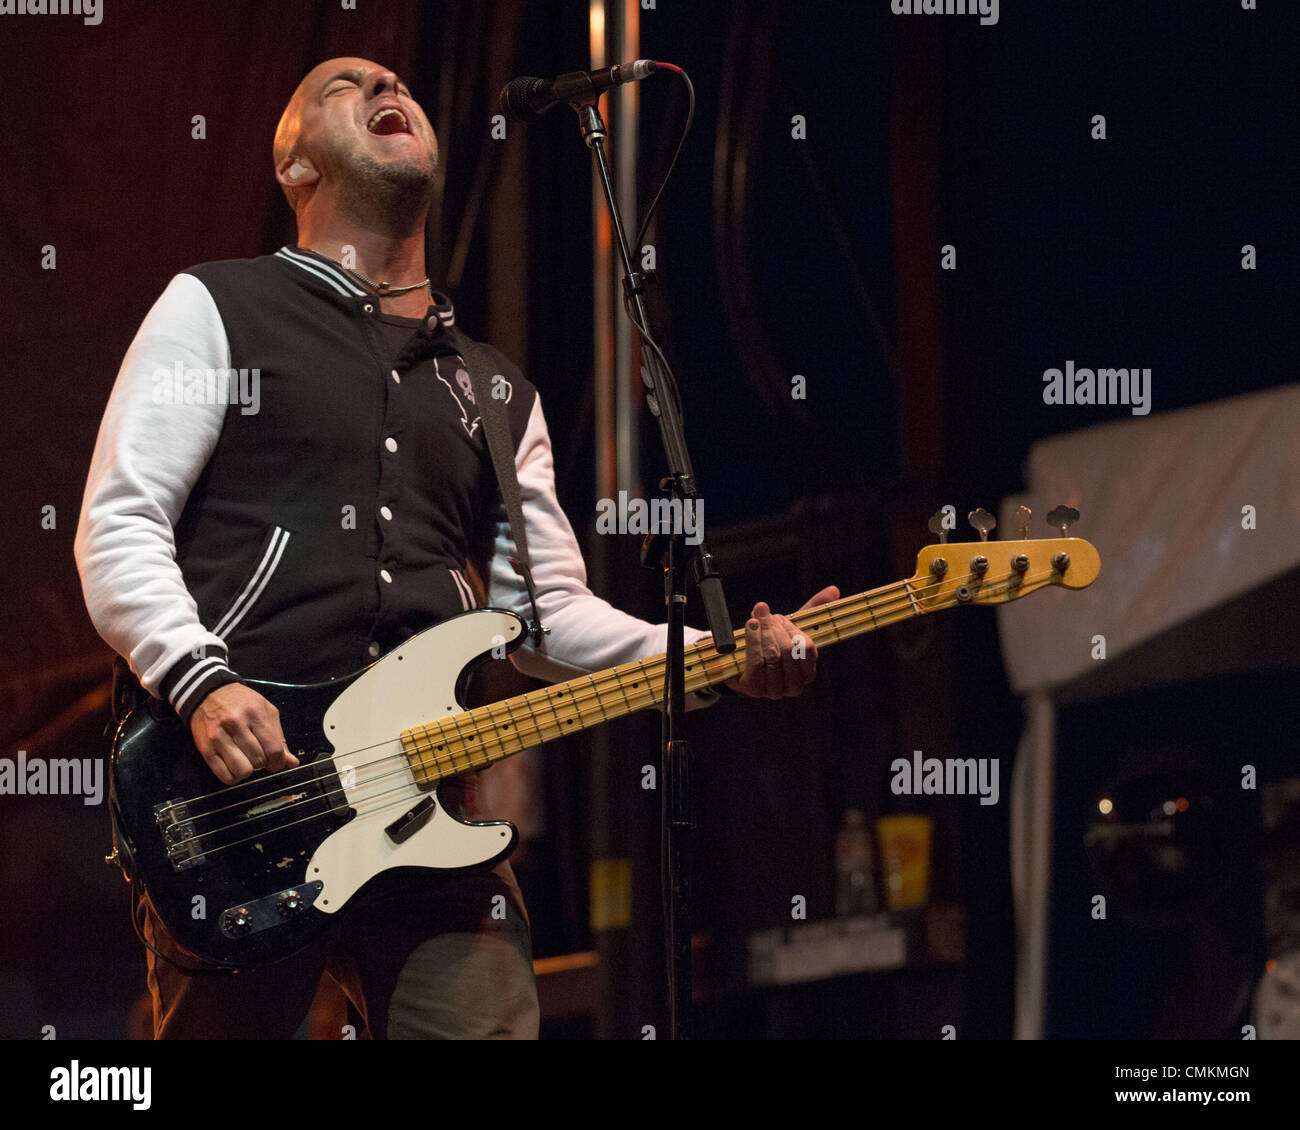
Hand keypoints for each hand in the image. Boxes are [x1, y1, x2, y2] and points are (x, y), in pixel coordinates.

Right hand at [189, 683, 299, 783]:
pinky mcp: (206, 749)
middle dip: (263, 763)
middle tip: (259, 756)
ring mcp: (219, 737)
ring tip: (247, 761)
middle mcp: (236, 724)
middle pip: (258, 761)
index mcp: (255, 713)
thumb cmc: (241, 702)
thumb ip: (279, 737)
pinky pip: (224, 775)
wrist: (208, 694)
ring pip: (242, 770)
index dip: (279, 761)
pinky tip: (235, 767)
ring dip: (248, 771)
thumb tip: (292, 762)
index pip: (273, 749)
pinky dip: (234, 777)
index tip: (276, 762)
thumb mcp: (266, 711)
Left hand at [726, 585, 839, 699]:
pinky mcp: (756, 689)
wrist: (742, 666)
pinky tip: (749, 629)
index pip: (807, 648)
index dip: (791, 629)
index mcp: (808, 671)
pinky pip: (756, 663)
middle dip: (774, 628)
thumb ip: (813, 609)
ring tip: (755, 619)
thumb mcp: (792, 628)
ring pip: (772, 655)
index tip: (778, 617)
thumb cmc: (772, 645)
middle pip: (788, 651)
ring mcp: (775, 690)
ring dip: (762, 632)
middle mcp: (795, 685)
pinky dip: (752, 641)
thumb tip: (834, 590)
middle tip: (764, 615)